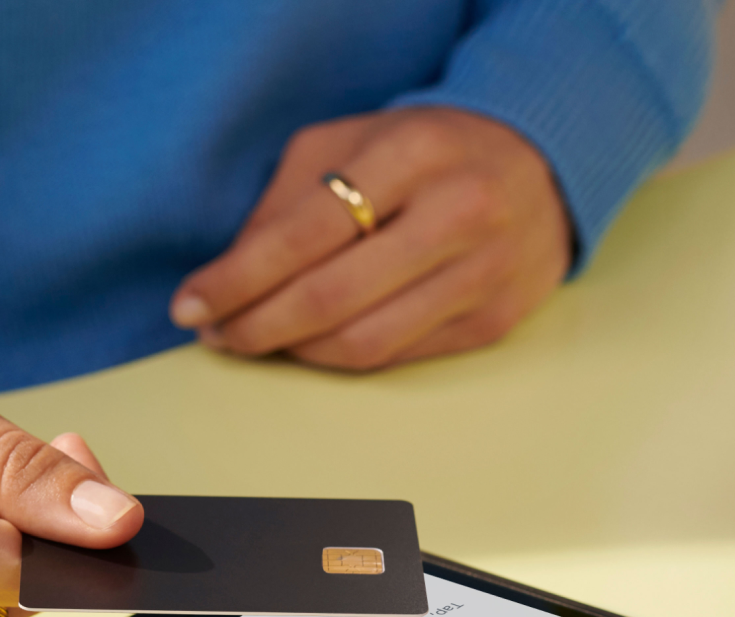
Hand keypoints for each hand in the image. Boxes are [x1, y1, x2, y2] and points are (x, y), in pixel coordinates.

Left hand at [169, 106, 571, 370]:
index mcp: (413, 154)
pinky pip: (397, 356)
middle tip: (218, 333)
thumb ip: (288, 199)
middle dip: (256, 325)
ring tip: (258, 339)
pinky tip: (313, 343)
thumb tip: (232, 276)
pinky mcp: (494, 321)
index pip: (303, 234)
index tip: (192, 303)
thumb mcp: (352, 141)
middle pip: (329, 297)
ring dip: (294, 351)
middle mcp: (457, 214)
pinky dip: (343, 357)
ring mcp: (483, 274)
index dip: (237, 278)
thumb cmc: (431, 150)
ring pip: (363, 342)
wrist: (542, 165)